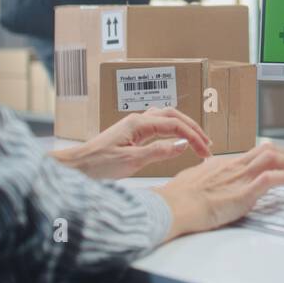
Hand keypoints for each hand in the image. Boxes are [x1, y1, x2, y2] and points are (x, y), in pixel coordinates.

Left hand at [50, 108, 212, 180]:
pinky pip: (157, 126)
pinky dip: (172, 131)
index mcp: (139, 123)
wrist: (76, 166)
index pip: (175, 125)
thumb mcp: (132, 161)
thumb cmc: (98, 164)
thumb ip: (159, 152)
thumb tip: (182, 145)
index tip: (205, 152)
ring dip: (183, 127)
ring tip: (197, 141)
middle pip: (173, 116)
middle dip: (193, 129)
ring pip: (166, 118)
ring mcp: (134, 125)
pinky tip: (176, 140)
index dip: (193, 137)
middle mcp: (138, 120)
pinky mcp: (131, 134)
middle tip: (207, 145)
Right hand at [152, 140, 283, 242]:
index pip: (252, 153)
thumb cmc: (178, 196)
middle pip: (267, 151)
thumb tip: (204, 172)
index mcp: (223, 163)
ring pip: (272, 159)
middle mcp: (234, 167)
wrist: (174, 205)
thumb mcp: (192, 178)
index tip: (276, 161)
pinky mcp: (244, 194)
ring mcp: (240, 178)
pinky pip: (270, 179)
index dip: (269, 155)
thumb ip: (203, 175)